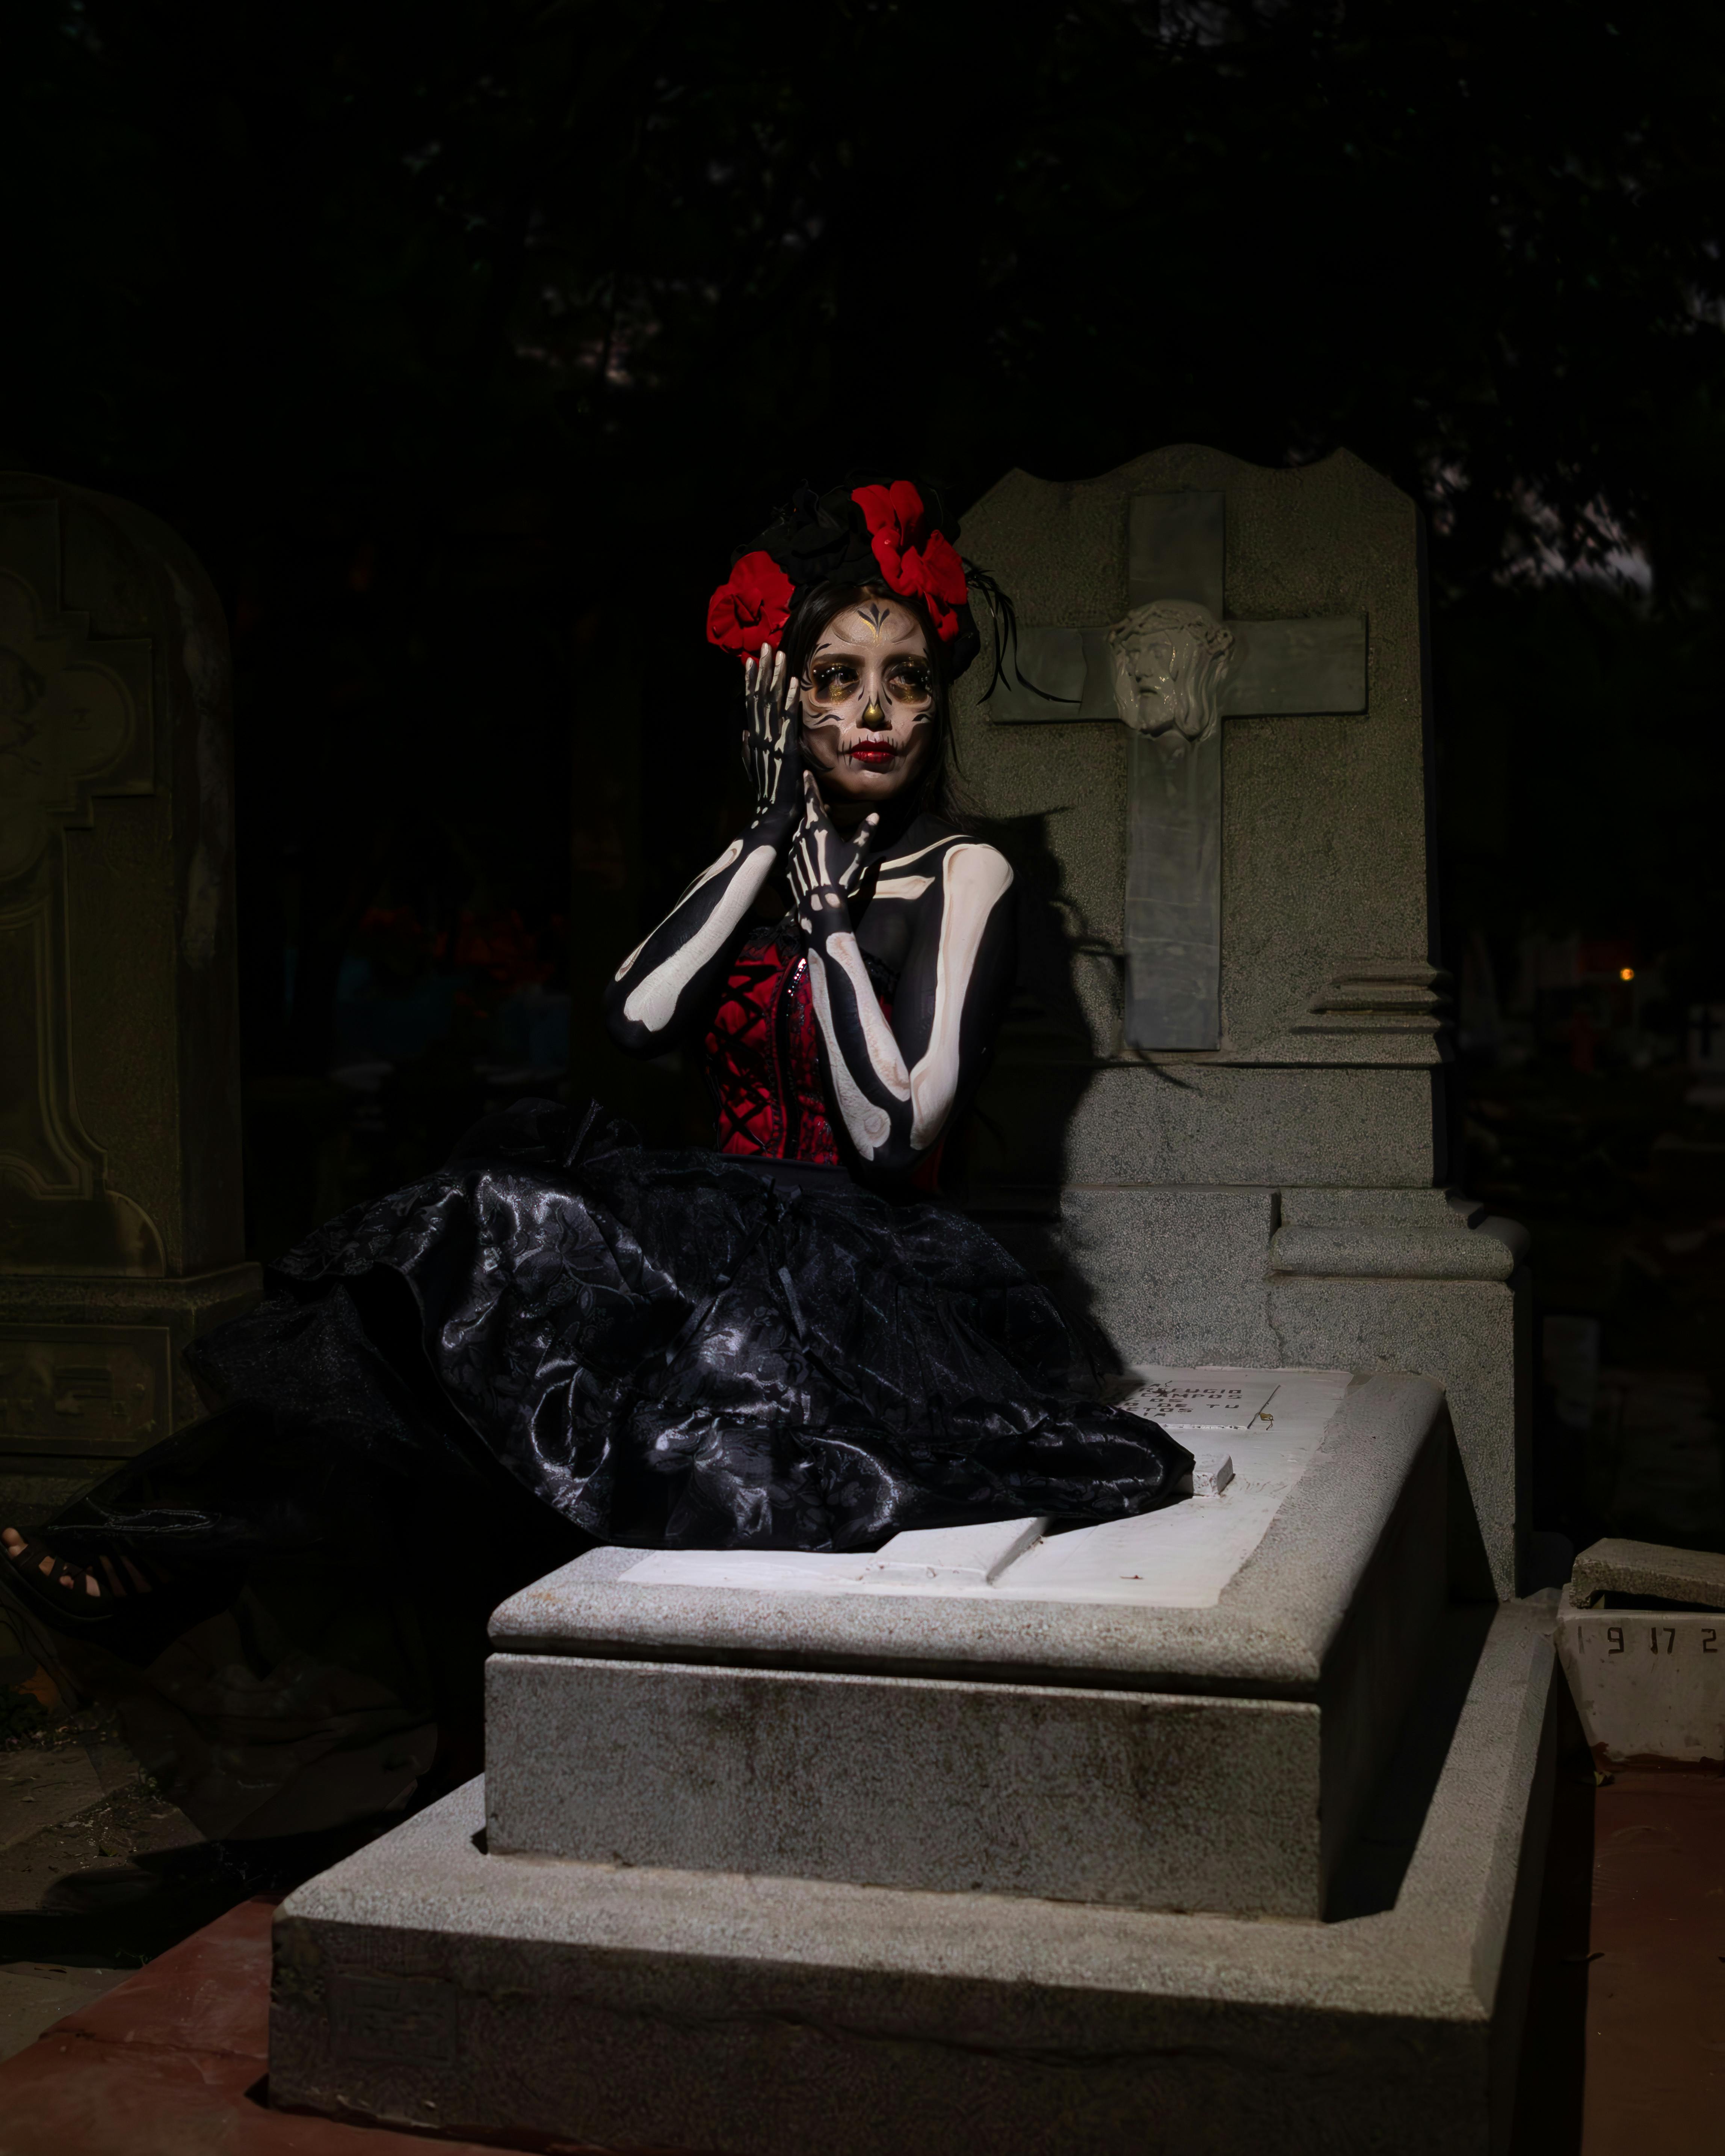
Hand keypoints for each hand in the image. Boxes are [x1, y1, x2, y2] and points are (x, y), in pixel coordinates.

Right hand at [741, 644, 801, 823]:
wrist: (773, 813)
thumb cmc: (768, 793)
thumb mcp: (755, 768)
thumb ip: (748, 751)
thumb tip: (744, 734)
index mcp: (754, 738)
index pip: (751, 703)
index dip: (751, 680)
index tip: (751, 660)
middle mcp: (761, 734)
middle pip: (760, 695)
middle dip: (763, 669)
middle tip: (766, 646)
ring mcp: (773, 740)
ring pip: (772, 702)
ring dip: (776, 677)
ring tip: (779, 655)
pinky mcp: (787, 747)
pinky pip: (789, 718)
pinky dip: (791, 700)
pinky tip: (794, 683)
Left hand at [788, 772, 877, 936]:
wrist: (820, 902)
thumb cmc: (840, 874)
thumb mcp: (857, 852)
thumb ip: (865, 832)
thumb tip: (875, 816)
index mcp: (817, 826)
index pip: (811, 799)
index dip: (809, 784)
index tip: (806, 773)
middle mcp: (801, 833)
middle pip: (807, 816)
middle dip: (815, 810)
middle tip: (824, 808)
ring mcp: (793, 849)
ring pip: (801, 832)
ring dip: (810, 830)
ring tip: (821, 834)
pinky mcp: (790, 863)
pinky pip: (798, 849)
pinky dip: (805, 847)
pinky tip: (815, 857)